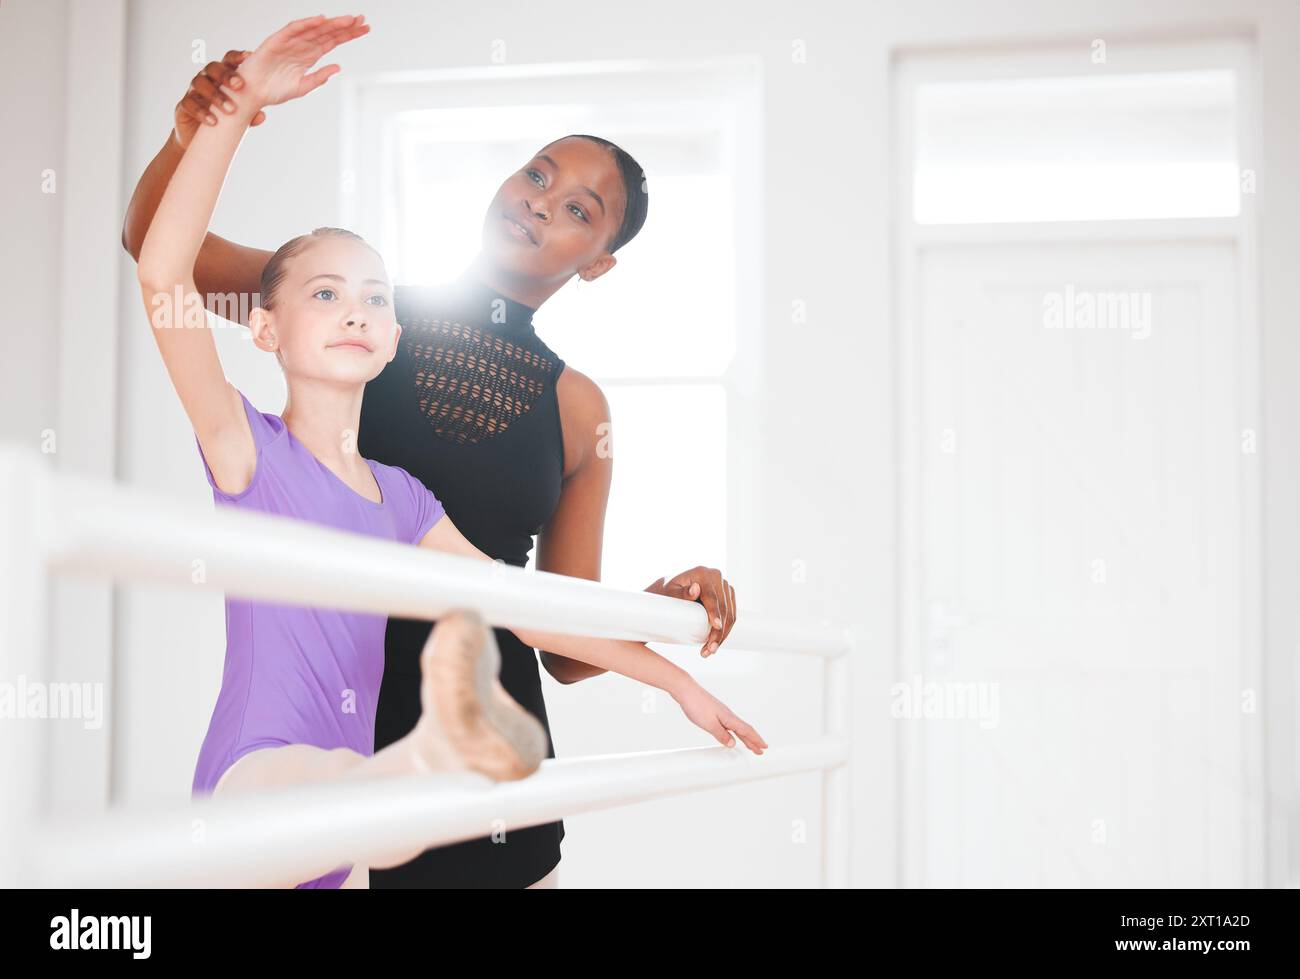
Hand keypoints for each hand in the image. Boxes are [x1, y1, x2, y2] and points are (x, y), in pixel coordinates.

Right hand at [173, 50, 266, 149]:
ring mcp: (194, 91)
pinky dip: (201, 112)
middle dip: (226, 75)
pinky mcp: (184, 105)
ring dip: (216, 95)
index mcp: (223, 78)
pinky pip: (189, 103)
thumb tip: (261, 115)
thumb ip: (250, 114)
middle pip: (212, 68)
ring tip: (230, 110)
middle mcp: (207, 79)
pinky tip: (213, 122)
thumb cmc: (225, 123)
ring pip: (200, 83)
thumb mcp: (240, 119)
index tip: (249, 57)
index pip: (228, 61)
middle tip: (239, 86)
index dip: (237, 57)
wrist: (201, 141)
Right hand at [237, 13, 369, 109]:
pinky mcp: (276, 41)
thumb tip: (337, 67)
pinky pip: (293, 30)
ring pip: (314, 29)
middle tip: (362, 20)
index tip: (365, 29)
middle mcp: (301, 46)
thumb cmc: (274, 90)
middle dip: (345, 26)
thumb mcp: (303, 87)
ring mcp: (290, 42)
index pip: (332, 41)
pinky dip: (306, 24)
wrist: (252, 94)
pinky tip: (320, 20)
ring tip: (348, 20)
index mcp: (309, 55)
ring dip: (331, 23)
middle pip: (327, 32)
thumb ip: (319, 77)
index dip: (348, 34)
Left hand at [645, 566, 735, 657]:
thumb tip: (696, 589)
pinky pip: (731, 615)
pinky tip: (717, 642)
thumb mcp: (670, 592)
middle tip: (710, 649)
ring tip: (710, 650)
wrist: (671, 590)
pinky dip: (726, 630)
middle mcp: (716, 576)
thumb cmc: (667, 592)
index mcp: (703, 573)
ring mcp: (724, 586)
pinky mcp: (728, 595)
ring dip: (723, 634)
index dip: (715, 612)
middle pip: (723, 608)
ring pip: (730, 614)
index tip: (716, 627)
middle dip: (718, 631)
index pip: (712, 597)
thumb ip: (681, 592)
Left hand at [671, 679, 766, 753]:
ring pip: (737, 728)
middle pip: (744, 730)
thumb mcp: (709, 724)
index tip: (764, 747)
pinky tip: (731, 735)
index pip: (747, 731)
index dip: (756, 740)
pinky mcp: (715, 713)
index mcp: (729, 718)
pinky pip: (729, 725)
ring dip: (744, 737)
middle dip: (753, 741)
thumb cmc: (696, 704)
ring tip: (749, 745)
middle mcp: (728, 715)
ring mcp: (722, 714)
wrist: (686, 690)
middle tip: (760, 750)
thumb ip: (721, 735)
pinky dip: (734, 733)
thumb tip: (733, 744)